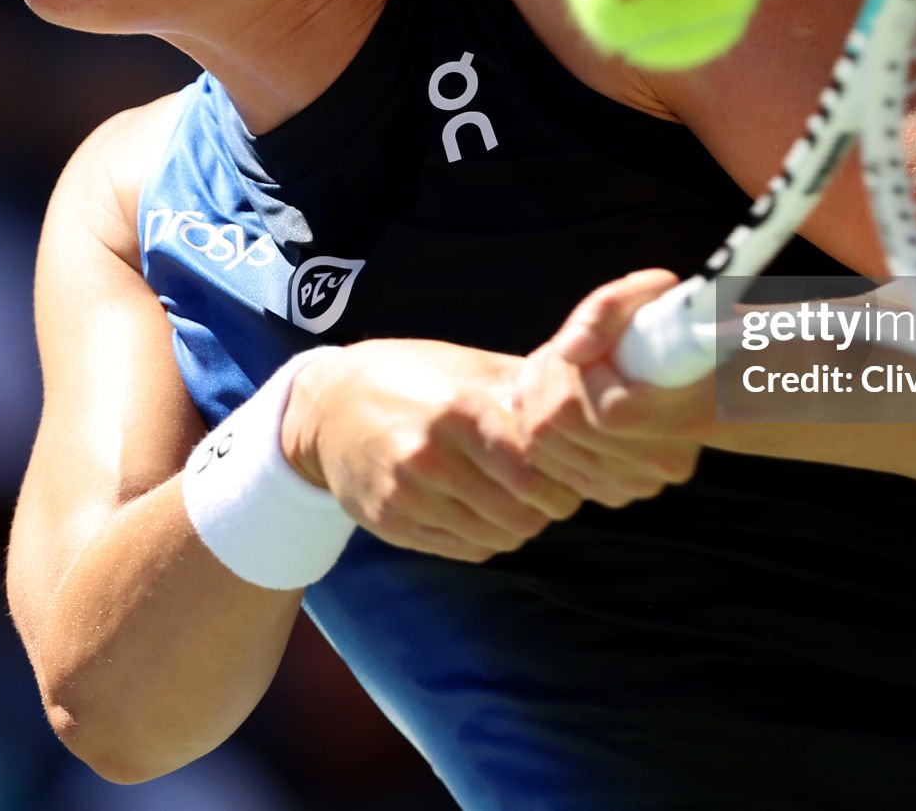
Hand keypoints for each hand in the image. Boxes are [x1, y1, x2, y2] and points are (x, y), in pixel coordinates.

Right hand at [280, 340, 582, 563]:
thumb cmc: (412, 378)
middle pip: (522, 512)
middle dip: (548, 506)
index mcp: (459, 410)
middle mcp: (431, 455)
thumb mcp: (468, 366)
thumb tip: (588, 396)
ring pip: (497, 536)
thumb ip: (525, 386)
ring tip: (519, 499)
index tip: (570, 470)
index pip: (534, 469)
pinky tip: (484, 510)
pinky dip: (488, 536)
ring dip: (520, 524)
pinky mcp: (390, 523)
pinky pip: (465, 550)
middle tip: (552, 491)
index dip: (563, 477)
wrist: (327, 407)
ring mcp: (406, 494)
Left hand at [506, 270, 710, 507]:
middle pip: (562, 429)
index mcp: (684, 414)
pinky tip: (555, 401)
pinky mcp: (614, 493)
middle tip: (555, 353)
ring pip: (545, 450)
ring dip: (534, 402)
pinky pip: (548, 468)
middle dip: (543, 382)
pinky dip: (537, 431)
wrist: (705, 378)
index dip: (576, 374)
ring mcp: (637, 484)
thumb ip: (606, 310)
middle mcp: (662, 462)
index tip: (584, 347)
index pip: (605, 412)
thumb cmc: (676, 326)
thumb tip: (570, 351)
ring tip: (554, 372)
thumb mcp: (651, 293)